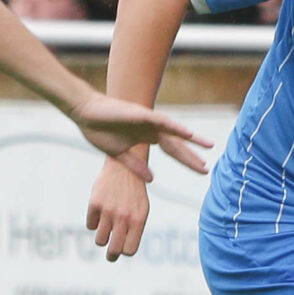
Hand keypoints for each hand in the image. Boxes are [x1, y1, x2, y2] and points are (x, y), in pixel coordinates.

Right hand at [66, 93, 210, 177]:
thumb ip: (136, 165)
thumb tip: (151, 179)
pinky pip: (163, 121)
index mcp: (145, 137)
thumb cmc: (98, 131)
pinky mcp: (141, 114)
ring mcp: (147, 121)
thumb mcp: (119, 154)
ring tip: (208, 146)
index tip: (201, 170)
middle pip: (176, 144)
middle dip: (191, 156)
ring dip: (192, 139)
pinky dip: (176, 127)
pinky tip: (188, 134)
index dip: (186, 160)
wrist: (84, 114)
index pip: (171, 150)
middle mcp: (150, 128)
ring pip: (175, 131)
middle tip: (207, 168)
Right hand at [85, 155, 152, 260]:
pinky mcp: (95, 203)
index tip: (123, 249)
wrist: (124, 167)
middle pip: (114, 250)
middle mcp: (123, 217)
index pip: (129, 250)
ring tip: (106, 229)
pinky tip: (100, 213)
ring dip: (102, 238)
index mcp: (138, 219)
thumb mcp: (141, 210)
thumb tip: (123, 251)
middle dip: (112, 256)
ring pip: (100, 240)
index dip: (125, 251)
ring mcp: (108, 210)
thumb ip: (134, 230)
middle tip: (111, 256)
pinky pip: (91, 225)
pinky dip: (94, 222)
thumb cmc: (134, 192)